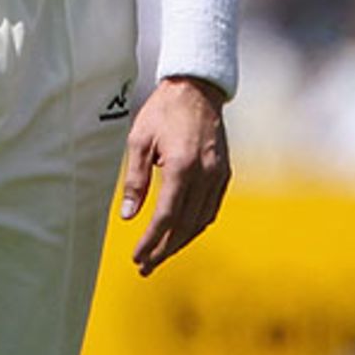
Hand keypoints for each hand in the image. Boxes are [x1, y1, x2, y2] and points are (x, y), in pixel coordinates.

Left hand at [119, 76, 230, 276]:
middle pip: (184, 226)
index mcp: (182, 166)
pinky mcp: (224, 173)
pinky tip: (181, 233)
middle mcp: (205, 175)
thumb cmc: (164, 110)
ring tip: (160, 255)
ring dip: (180, 242)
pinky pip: (211, 209)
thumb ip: (136, 179)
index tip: (137, 257)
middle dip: (164, 250)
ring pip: (200, 222)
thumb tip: (129, 215)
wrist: (197, 88)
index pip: (166, 217)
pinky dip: (195, 226)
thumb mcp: (140, 139)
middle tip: (145, 267)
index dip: (151, 241)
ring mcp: (218, 175)